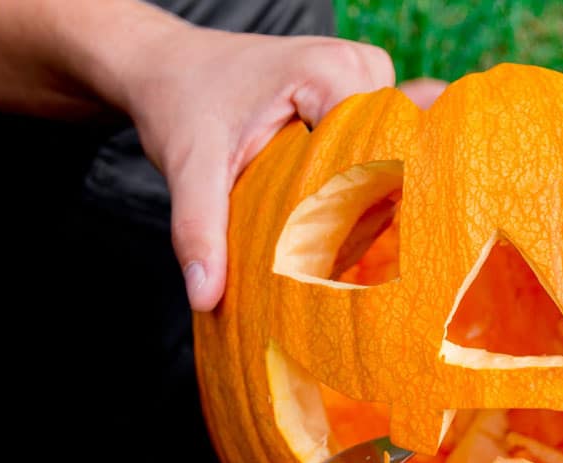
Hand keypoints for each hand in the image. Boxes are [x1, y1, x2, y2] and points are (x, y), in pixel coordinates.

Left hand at [121, 24, 394, 309]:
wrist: (170, 67)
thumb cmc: (179, 104)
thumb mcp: (188, 168)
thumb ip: (199, 229)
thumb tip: (205, 297)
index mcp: (326, 72)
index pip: (378, 151)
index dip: (367, 211)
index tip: (346, 265)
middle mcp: (357, 66)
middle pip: (392, 155)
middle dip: (371, 211)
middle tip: (346, 268)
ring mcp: (364, 76)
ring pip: (391, 153)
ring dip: (367, 199)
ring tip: (346, 247)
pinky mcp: (358, 94)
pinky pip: (378, 144)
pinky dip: (361, 182)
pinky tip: (344, 219)